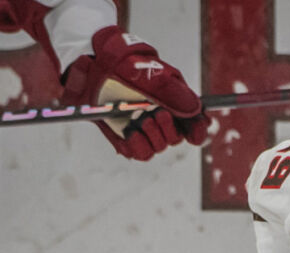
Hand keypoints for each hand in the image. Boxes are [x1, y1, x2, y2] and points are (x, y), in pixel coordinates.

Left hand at [62, 28, 206, 160]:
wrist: (92, 64)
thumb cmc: (123, 62)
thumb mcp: (151, 74)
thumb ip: (173, 93)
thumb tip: (195, 109)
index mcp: (174, 101)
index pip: (195, 123)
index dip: (197, 131)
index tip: (195, 135)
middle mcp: (160, 116)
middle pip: (175, 139)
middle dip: (168, 130)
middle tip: (156, 115)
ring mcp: (143, 127)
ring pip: (158, 148)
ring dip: (151, 137)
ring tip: (139, 120)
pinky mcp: (125, 136)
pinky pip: (138, 153)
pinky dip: (137, 146)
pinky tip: (131, 133)